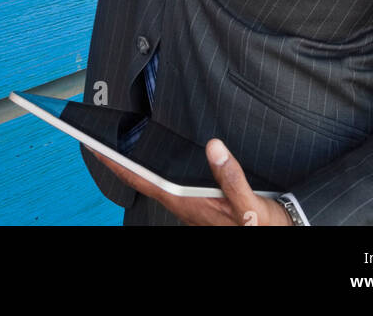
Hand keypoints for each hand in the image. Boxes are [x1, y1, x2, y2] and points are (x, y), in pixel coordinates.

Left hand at [96, 137, 293, 225]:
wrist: (276, 233)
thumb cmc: (263, 225)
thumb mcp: (251, 206)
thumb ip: (232, 177)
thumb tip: (214, 147)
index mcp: (189, 204)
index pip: (143, 180)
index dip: (117, 163)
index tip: (96, 146)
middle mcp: (183, 205)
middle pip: (142, 180)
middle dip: (118, 161)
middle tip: (97, 140)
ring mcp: (189, 205)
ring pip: (153, 182)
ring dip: (133, 165)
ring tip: (116, 146)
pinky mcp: (199, 204)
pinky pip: (167, 184)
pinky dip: (152, 170)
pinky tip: (151, 161)